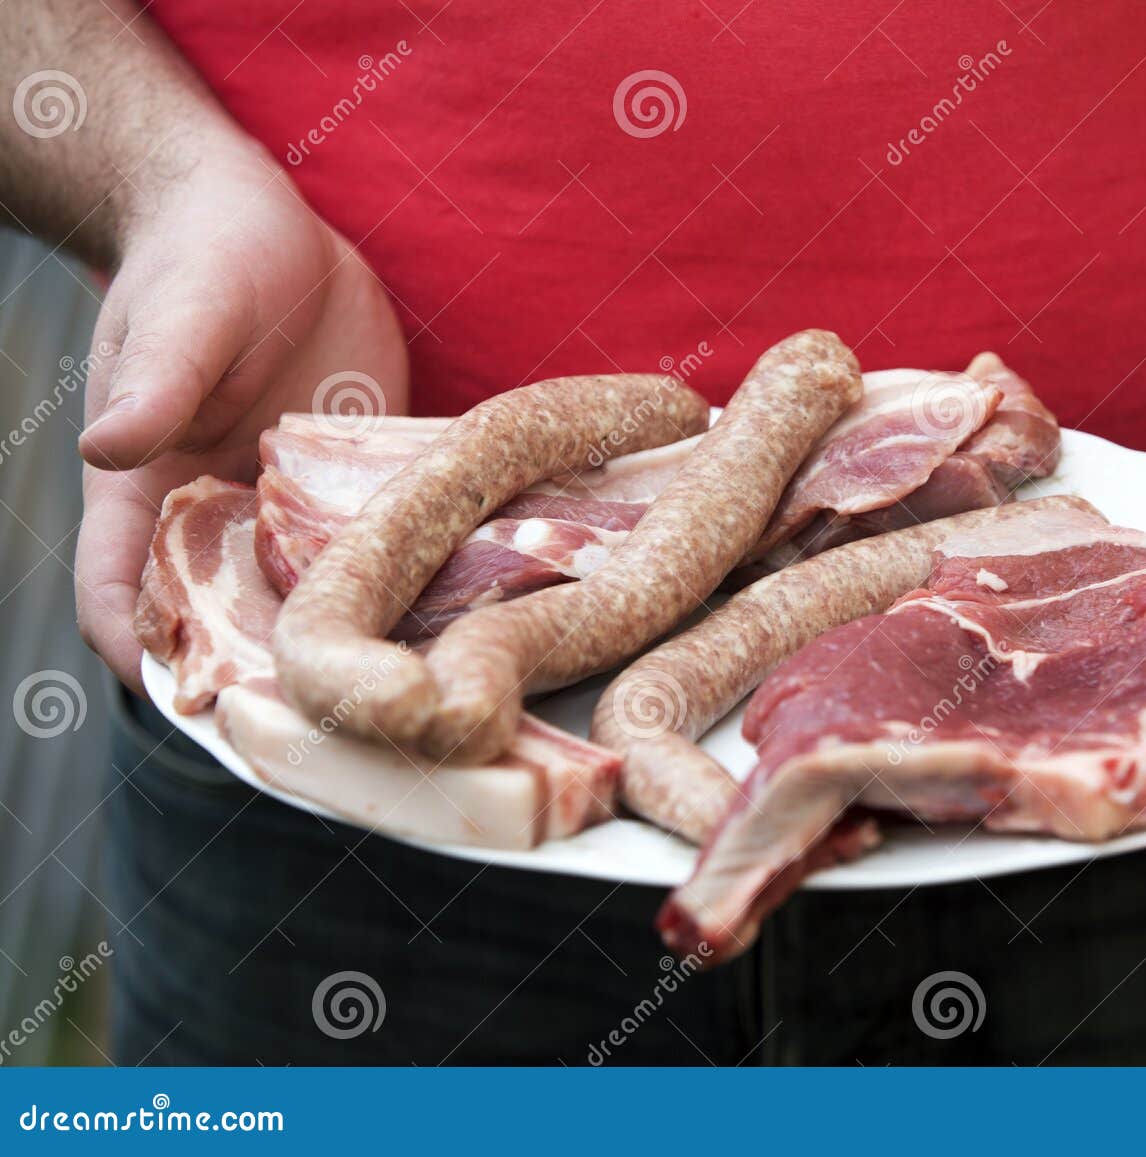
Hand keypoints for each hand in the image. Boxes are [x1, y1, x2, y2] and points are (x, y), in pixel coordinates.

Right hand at [74, 145, 407, 692]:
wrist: (272, 227)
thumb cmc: (201, 261)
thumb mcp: (183, 316)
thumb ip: (154, 382)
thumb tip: (104, 443)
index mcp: (149, 491)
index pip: (120, 599)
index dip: (147, 659)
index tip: (203, 709)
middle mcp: (218, 517)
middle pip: (223, 626)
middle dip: (264, 682)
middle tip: (333, 727)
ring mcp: (289, 510)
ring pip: (305, 604)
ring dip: (341, 649)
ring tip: (402, 692)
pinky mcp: (354, 489)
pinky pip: (374, 553)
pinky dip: (402, 589)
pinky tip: (454, 620)